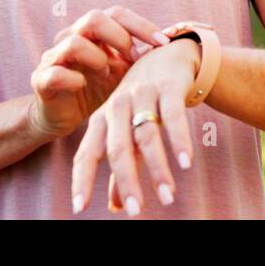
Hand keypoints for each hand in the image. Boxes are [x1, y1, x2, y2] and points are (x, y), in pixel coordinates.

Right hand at [28, 6, 169, 140]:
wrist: (64, 116)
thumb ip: (138, 59)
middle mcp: (70, 37)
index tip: (163, 44)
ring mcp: (53, 57)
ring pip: (74, 42)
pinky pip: (55, 73)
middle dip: (119, 38)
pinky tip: (84, 87)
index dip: (141, 25)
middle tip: (133, 60)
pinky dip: (74, 79)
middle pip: (93, 18)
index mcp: (91, 31)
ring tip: (107, 75)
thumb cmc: (97, 90)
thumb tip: (173, 48)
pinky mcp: (41, 79)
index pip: (116, 13)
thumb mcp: (122, 73)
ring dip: (97, 59)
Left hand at [70, 38, 199, 215]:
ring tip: (168, 197)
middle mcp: (117, 106)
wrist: (169, 54)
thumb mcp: (128, 131)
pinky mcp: (167, 87)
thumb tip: (116, 208)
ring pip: (146, 136)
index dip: (82, 179)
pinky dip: (179, 141)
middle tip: (136, 211)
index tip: (79, 208)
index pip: (87, 153)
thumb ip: (122, 168)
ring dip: (158, 169)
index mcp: (102, 119)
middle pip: (118, 148)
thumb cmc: (143, 100)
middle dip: (127, 181)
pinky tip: (185, 163)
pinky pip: (172, 116)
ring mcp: (142, 94)